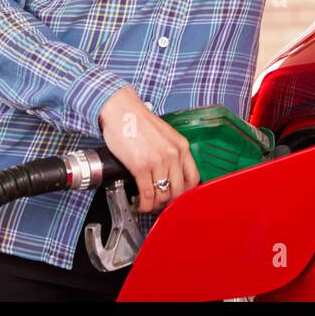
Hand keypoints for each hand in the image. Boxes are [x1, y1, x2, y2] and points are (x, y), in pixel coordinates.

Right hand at [97, 87, 199, 213]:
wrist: (121, 110)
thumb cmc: (138, 121)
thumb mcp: (164, 135)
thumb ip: (171, 152)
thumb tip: (171, 173)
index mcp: (181, 146)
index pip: (193, 178)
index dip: (186, 193)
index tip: (178, 197)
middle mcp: (173, 154)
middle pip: (179, 190)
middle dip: (169, 202)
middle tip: (161, 205)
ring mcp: (158, 160)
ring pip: (163, 195)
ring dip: (156, 205)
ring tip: (149, 205)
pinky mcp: (141, 166)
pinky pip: (147, 194)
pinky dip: (144, 204)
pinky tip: (141, 204)